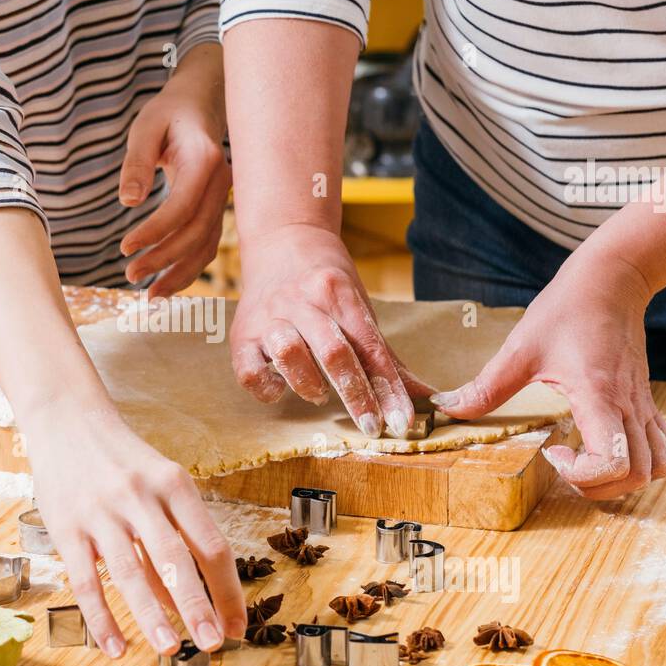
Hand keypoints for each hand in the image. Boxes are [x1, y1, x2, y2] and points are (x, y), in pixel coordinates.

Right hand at [20, 403, 246, 656]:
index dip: (227, 589)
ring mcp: (101, 512)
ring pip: (129, 572)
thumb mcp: (158, 485)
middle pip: (175, 558)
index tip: (235, 625)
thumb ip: (171, 538)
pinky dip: (102, 618)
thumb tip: (183, 601)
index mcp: (174, 484)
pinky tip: (116, 646)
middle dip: (197, 605)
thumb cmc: (121, 460)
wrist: (66, 420)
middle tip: (212, 642)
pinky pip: (86, 581)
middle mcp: (140, 496)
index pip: (210, 544)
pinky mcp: (66, 528)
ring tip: (169, 649)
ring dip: (151, 616)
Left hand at [120, 45, 230, 296]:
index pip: (182, 208)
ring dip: (179, 274)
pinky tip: (166, 284)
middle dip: (164, 260)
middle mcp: (222, 184)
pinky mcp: (217, 210)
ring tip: (149, 296)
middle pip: (197, 234)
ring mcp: (224, 199)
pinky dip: (188, 267)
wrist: (198, 106)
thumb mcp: (145, 128)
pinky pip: (206, 245)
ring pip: (206, 246)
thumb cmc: (168, 115)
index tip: (124, 248)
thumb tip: (128, 201)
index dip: (154, 233)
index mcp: (206, 161)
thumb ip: (137, 162)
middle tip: (129, 276)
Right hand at [230, 223, 433, 437]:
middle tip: (370, 426)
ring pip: (289, 354)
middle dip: (356, 395)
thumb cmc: (326, 282)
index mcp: (338, 294)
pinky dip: (266, 387)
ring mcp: (269, 317)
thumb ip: (384, 355)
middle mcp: (303, 302)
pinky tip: (280, 388)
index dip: (387, 388)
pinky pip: (249, 370)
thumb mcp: (359, 306)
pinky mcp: (242, 334)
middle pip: (334, 353)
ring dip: (309, 384)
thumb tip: (424, 394)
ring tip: (319, 394)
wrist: (282, 239)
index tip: (400, 421)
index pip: (369, 348)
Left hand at [430, 250, 665, 499]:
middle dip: (598, 487)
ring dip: (623, 479)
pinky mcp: (647, 401)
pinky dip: (642, 462)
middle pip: (637, 476)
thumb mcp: (519, 349)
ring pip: (658, 466)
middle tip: (564, 465)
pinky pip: (663, 447)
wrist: (612, 279)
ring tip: (586, 462)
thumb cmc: (568, 309)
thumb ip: (486, 386)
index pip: (614, 463)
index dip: (583, 475)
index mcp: (599, 397)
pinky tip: (607, 448)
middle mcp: (628, 407)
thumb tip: (448, 407)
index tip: (552, 453)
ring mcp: (643, 405)